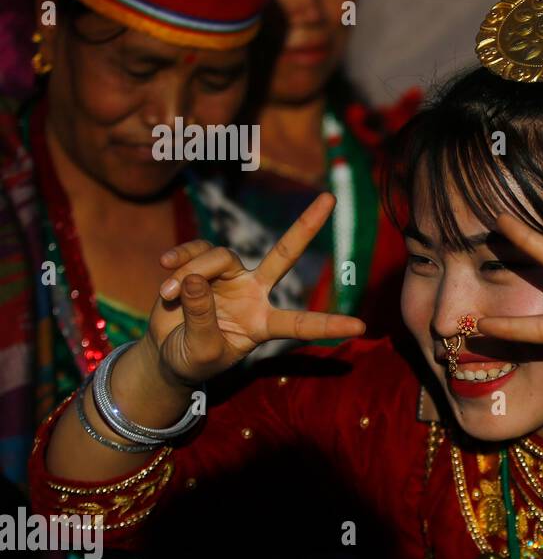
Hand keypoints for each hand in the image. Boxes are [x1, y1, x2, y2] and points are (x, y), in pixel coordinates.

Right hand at [147, 193, 365, 384]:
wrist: (167, 354)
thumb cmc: (193, 360)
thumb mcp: (201, 351)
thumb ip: (202, 317)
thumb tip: (198, 278)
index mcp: (264, 324)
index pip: (300, 324)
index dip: (328, 324)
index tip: (361, 326)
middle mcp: (255, 294)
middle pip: (285, 254)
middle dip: (306, 226)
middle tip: (330, 198)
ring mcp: (231, 277)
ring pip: (221, 256)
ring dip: (192, 271)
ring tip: (169, 292)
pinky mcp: (203, 266)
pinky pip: (196, 250)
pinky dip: (180, 257)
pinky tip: (165, 266)